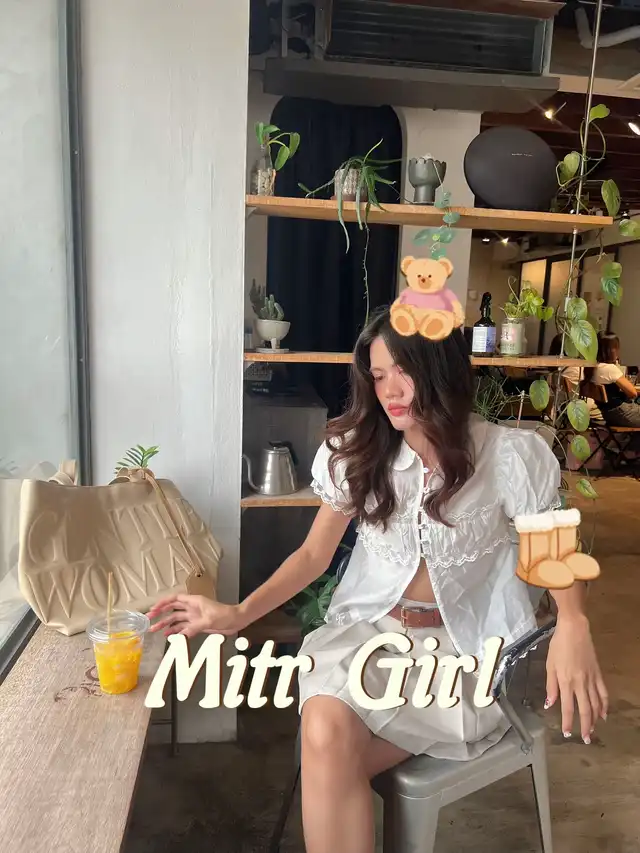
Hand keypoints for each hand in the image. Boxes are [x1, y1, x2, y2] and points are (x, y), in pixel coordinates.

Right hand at [147, 594, 244, 638]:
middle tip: (148, 619)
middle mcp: (192, 608)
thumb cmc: (224, 615)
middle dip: (160, 613)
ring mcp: (194, 616)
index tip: (153, 608)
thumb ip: (194, 628)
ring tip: (154, 630)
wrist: (236, 621)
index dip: (163, 603)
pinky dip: (175, 631)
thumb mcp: (209, 621)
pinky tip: (167, 635)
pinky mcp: (197, 624)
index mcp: (194, 602)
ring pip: (176, 619)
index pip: (175, 599)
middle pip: (172, 609)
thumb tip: (180, 636)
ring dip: (165, 624)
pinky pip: (183, 627)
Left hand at [545, 614, 607, 742]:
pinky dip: (604, 705)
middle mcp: (580, 683)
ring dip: (594, 719)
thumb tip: (550, 704)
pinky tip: (603, 714)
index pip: (568, 707)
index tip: (567, 733)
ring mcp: (591, 679)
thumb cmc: (558, 646)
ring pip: (595, 704)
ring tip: (592, 730)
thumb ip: (551, 686)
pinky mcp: (598, 674)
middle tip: (585, 739)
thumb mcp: (549, 665)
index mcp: (566, 681)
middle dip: (585, 726)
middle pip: (584, 710)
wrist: (574, 630)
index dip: (568, 722)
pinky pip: (603, 693)